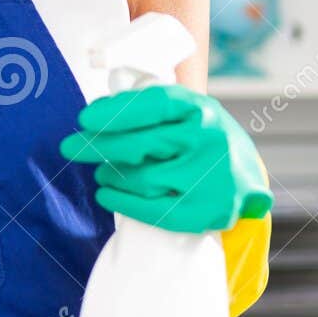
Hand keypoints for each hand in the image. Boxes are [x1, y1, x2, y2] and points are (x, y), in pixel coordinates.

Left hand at [59, 84, 272, 233]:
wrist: (246, 181)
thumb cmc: (204, 142)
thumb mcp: (188, 114)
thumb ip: (150, 110)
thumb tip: (98, 112)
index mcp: (204, 110)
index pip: (154, 105)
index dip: (116, 112)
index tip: (85, 119)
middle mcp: (210, 141)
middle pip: (141, 145)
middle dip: (99, 146)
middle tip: (71, 147)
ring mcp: (210, 178)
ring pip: (143, 178)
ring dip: (111, 175)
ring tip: (100, 173)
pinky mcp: (205, 211)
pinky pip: (152, 209)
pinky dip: (121, 201)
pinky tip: (105, 194)